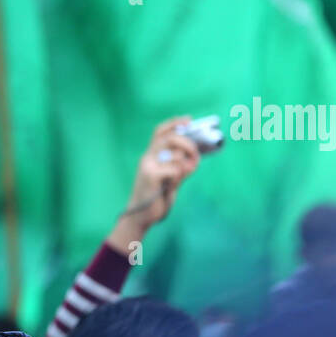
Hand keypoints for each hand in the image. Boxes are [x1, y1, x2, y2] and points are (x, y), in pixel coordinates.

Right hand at [107, 115, 200, 253]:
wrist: (140, 216)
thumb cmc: (155, 198)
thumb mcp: (171, 179)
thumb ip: (181, 167)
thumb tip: (195, 159)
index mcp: (150, 155)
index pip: (160, 131)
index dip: (174, 123)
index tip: (188, 120)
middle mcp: (147, 157)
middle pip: (170, 137)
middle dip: (188, 143)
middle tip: (195, 155)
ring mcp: (148, 166)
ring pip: (176, 153)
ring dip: (186, 164)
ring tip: (184, 175)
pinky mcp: (151, 175)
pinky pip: (175, 169)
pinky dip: (179, 176)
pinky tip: (172, 185)